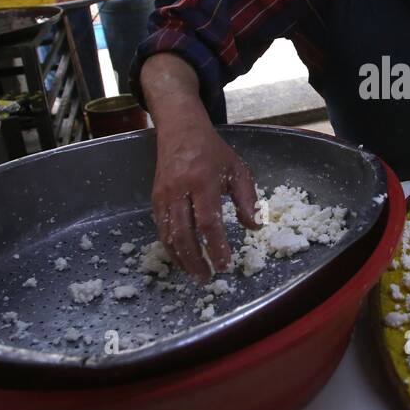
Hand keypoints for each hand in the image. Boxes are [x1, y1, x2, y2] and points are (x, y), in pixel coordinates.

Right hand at [150, 124, 259, 279]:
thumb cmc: (213, 152)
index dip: (215, 246)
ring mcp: (164, 196)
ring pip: (168, 235)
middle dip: (196, 260)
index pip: (208, 222)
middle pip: (183, 234)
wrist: (180, 131)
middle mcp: (179, 190)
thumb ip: (248, 200)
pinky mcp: (155, 199)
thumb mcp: (238, 170)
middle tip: (208, 278)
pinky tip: (182, 259)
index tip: (225, 264)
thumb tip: (254, 228)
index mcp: (203, 182)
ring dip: (182, 259)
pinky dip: (171, 248)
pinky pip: (160, 229)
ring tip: (196, 275)